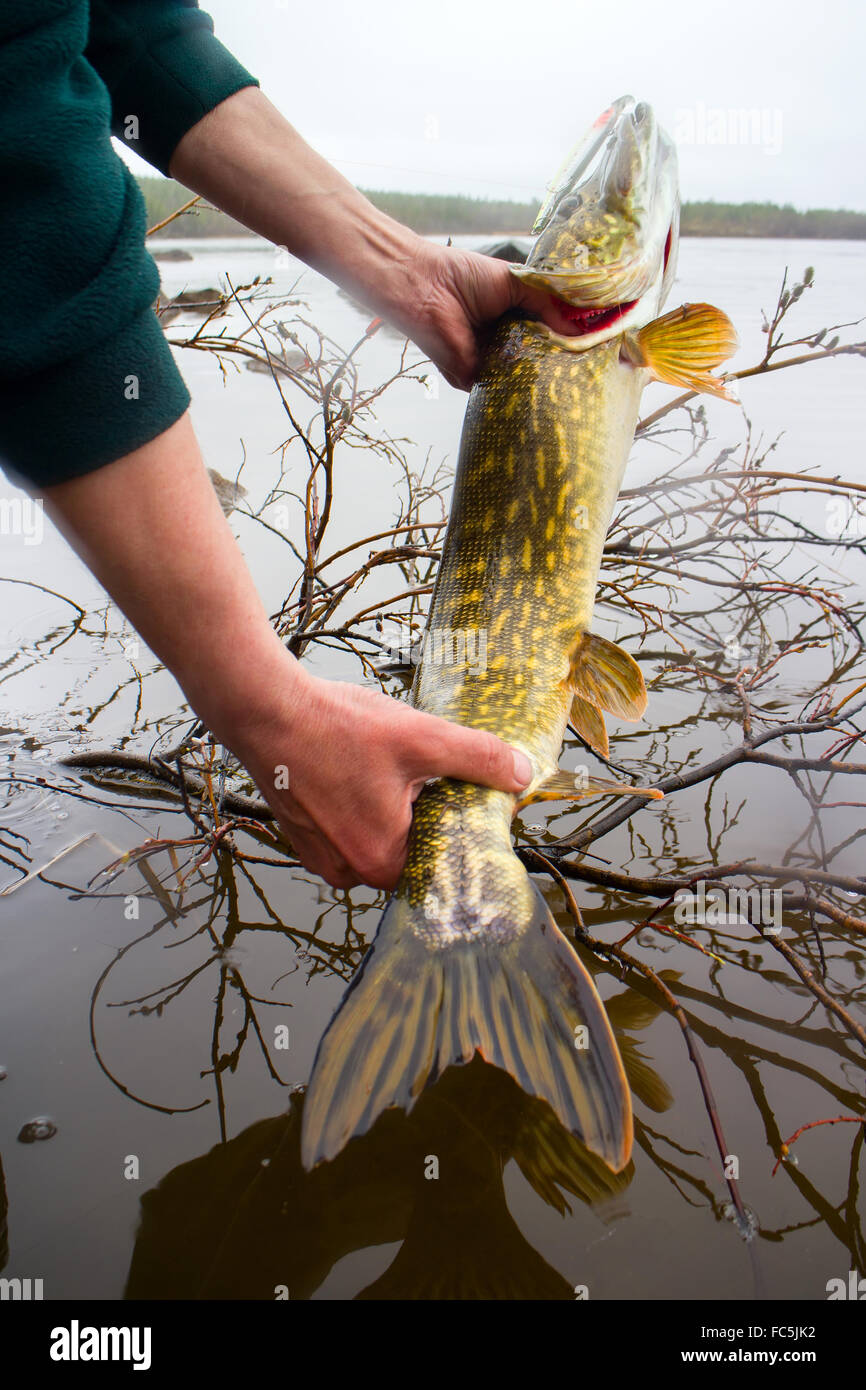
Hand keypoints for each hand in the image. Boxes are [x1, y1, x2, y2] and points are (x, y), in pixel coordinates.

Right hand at [240, 669, 532, 890]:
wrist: (264, 709)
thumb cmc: (333, 727)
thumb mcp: (421, 738)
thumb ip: (479, 758)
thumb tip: (522, 775)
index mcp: (381, 862)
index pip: (445, 858)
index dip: (460, 822)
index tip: (463, 791)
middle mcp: (349, 871)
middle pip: (413, 849)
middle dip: (426, 811)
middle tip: (424, 772)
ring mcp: (323, 856)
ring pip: (381, 836)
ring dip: (395, 806)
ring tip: (389, 766)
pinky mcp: (305, 836)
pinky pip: (351, 828)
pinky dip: (364, 803)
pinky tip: (363, 768)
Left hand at [398, 241, 583, 389]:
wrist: (425, 289)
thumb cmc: (464, 277)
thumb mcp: (515, 283)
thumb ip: (546, 304)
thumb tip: (578, 328)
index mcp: (513, 318)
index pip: (546, 334)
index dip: (566, 339)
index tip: (593, 344)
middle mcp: (503, 343)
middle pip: (537, 359)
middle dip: (559, 362)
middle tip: (590, 367)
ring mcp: (489, 363)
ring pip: (521, 377)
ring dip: (542, 376)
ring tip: (574, 378)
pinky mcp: (474, 379)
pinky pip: (501, 388)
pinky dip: (518, 385)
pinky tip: (542, 384)